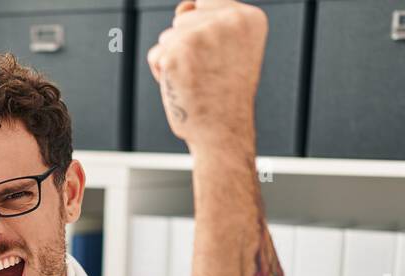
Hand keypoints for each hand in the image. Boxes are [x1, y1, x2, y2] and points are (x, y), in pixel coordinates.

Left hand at [146, 0, 267, 154]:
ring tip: (197, 80)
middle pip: (184, 19)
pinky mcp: (176, 54)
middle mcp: (227, 22)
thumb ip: (209, 20)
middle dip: (187, 46)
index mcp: (248, 18)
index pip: (206, 1)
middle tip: (208, 74)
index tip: (217, 56)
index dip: (203, 30)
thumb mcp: (230, 49)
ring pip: (168, 37)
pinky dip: (162, 73)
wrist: (222, 132)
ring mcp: (200, 37)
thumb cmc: (225, 95)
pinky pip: (156, 56)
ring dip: (174, 60)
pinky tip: (183, 87)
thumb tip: (183, 7)